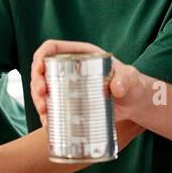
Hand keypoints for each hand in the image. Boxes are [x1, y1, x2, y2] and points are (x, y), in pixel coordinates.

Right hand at [29, 39, 150, 124]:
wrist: (135, 103)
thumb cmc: (133, 84)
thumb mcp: (131, 78)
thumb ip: (126, 79)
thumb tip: (115, 87)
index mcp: (80, 54)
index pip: (52, 48)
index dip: (40, 56)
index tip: (39, 70)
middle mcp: (70, 68)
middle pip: (42, 70)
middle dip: (36, 83)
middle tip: (42, 96)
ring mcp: (67, 86)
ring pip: (43, 90)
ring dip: (37, 100)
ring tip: (43, 112)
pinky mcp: (69, 103)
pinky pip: (51, 107)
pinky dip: (46, 116)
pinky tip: (46, 124)